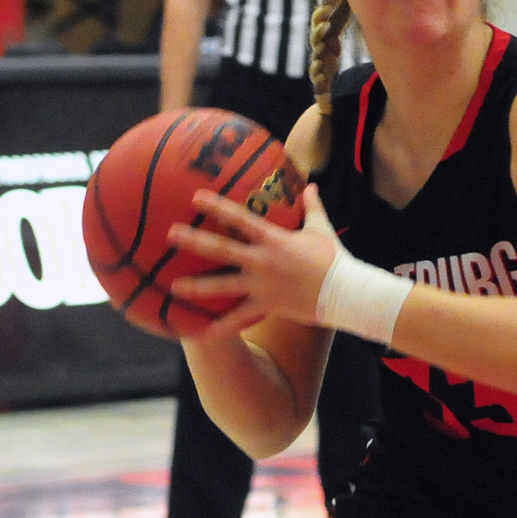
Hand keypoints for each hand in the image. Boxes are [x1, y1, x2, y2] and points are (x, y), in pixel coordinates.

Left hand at [167, 184, 339, 340]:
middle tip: (171, 234)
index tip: (195, 197)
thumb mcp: (322, 228)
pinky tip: (205, 332)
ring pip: (223, 286)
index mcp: (273, 240)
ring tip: (174, 286)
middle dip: (195, 241)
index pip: (240, 219)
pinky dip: (223, 326)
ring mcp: (262, 286)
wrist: (345, 292)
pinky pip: (240, 318)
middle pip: (221, 250)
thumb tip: (311, 184)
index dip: (217, 207)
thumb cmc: (334, 258)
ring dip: (197, 286)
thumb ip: (312, 207)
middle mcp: (262, 261)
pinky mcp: (267, 306)